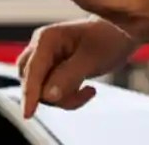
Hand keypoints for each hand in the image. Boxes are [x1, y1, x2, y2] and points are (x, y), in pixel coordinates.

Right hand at [16, 17, 136, 118]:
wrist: (120, 34)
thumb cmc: (108, 40)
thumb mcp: (91, 59)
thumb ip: (68, 76)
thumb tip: (47, 96)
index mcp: (47, 38)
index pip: (32, 70)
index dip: (30, 92)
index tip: (28, 114)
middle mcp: (41, 47)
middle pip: (30, 81)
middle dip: (52, 95)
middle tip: (80, 95)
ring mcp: (46, 58)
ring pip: (40, 90)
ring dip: (63, 98)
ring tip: (88, 91)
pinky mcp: (52, 70)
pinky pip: (51, 92)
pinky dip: (68, 97)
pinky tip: (87, 90)